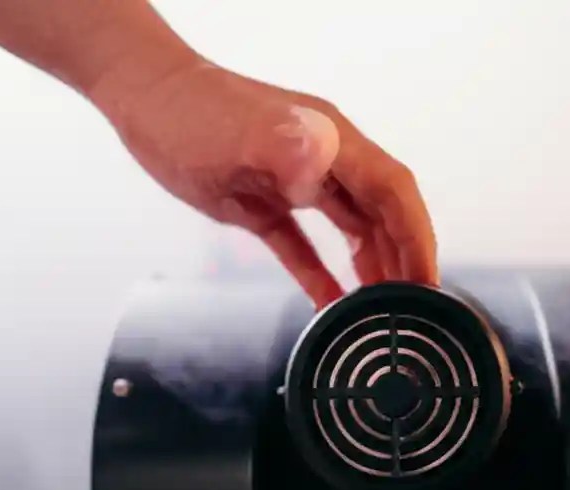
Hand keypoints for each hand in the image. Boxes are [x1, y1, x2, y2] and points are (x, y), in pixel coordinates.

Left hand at [88, 56, 437, 307]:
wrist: (142, 97)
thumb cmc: (188, 109)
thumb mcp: (238, 131)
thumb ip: (284, 146)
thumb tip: (320, 169)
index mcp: (331, 142)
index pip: (394, 191)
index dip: (418, 236)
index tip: (428, 279)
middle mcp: (323, 160)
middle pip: (381, 214)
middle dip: (404, 259)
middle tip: (413, 309)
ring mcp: (293, 181)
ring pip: (351, 230)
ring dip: (371, 268)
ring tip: (383, 311)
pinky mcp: (262, 203)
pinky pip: (302, 245)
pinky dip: (319, 274)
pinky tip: (330, 302)